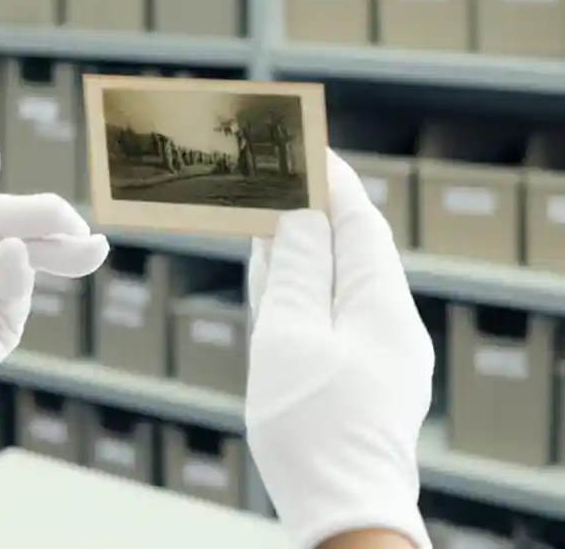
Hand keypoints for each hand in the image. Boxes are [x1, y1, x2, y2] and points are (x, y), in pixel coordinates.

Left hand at [0, 125, 109, 475]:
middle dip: (50, 230)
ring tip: (92, 250)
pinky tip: (21, 265)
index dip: (23, 205)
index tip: (52, 201)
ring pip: (27, 263)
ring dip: (57, 254)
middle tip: (83, 234)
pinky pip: (17, 298)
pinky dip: (22, 281)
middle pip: (17, 232)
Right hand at [246, 151, 433, 548]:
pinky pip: (331, 315)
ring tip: (267, 213)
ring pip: (338, 282)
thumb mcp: (290, 338)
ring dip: (303, 247)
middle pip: (350, 248)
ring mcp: (378, 354)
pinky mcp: (361, 380)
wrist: (344, 512)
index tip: (302, 144)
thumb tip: (304, 219)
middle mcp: (389, 323)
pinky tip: (277, 276)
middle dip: (313, 208)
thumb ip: (296, 272)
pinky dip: (302, 287)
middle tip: (274, 174)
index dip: (329, 179)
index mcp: (380, 304)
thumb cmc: (313, 427)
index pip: (358, 221)